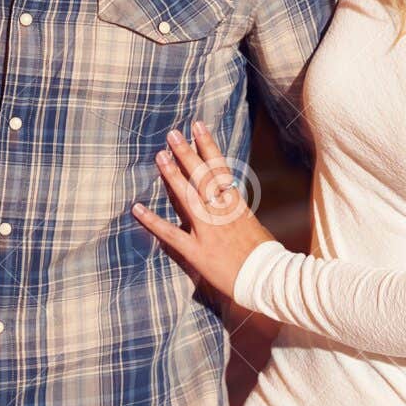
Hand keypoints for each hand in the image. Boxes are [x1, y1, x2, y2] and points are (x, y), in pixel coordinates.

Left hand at [132, 123, 274, 298]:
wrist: (268, 278)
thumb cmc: (265, 254)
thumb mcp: (253, 224)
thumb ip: (236, 210)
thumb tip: (226, 198)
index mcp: (236, 204)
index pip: (219, 168)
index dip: (207, 146)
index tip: (198, 127)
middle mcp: (221, 211)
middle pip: (202, 176)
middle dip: (186, 153)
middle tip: (173, 134)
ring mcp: (208, 229)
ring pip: (187, 196)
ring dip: (172, 175)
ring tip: (160, 156)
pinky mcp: (196, 250)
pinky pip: (170, 233)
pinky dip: (152, 221)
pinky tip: (137, 208)